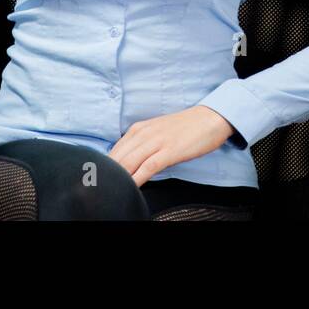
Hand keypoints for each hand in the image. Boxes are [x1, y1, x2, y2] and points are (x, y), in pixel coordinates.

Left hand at [107, 105, 235, 186]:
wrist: (210, 118)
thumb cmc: (185, 128)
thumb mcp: (157, 132)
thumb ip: (142, 145)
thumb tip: (128, 163)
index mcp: (139, 129)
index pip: (114, 151)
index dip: (104, 168)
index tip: (98, 180)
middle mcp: (144, 133)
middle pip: (118, 158)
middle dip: (106, 174)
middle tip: (99, 187)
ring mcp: (156, 142)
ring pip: (129, 162)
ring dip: (118, 178)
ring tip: (110, 190)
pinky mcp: (169, 151)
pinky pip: (148, 167)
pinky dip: (137, 178)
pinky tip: (131, 188)